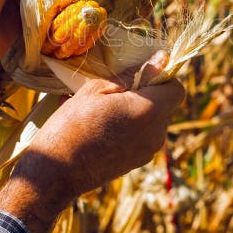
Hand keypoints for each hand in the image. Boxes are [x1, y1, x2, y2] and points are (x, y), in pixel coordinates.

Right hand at [0, 52, 184, 232]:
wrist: (55, 172)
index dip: (162, 77)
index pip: (176, 88)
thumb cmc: (73, 124)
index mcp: (150, 111)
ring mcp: (148, 151)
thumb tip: (160, 59)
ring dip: (136, 110)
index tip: (140, 74)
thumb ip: (133, 74)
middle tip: (115, 90)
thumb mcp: (98, 89)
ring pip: (153, 121)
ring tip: (103, 108)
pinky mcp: (137, 162)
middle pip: (165, 104)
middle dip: (147, 93)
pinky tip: (101, 126)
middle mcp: (156, 134)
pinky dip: (129, 127)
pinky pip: (141, 136)